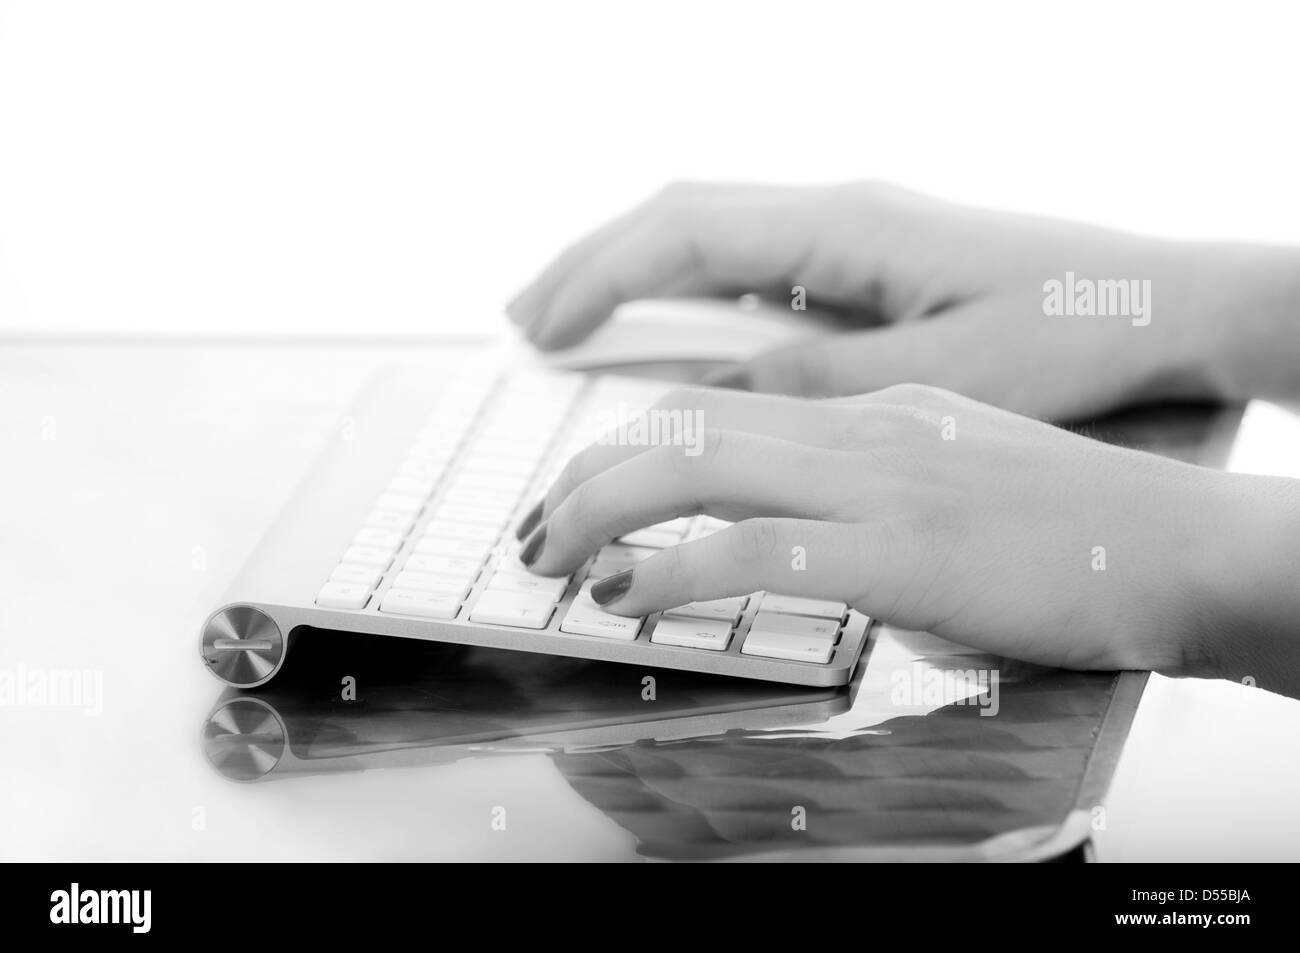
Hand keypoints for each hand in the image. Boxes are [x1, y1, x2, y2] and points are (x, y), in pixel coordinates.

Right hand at [508, 182, 1299, 418]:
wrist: (1157, 301)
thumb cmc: (1064, 330)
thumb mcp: (930, 376)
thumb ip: (814, 382)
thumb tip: (715, 396)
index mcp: (844, 227)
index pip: (686, 232)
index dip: (600, 277)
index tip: (541, 328)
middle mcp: (836, 213)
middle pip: (679, 217)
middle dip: (592, 265)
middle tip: (523, 321)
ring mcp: (847, 233)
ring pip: (708, 236)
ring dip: (631, 276)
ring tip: (568, 323)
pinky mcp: (863, 262)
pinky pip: (748, 265)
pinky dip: (688, 294)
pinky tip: (666, 330)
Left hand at [516, 384, 1299, 682]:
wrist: (1177, 546)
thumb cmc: (1067, 530)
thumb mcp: (947, 479)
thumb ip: (862, 492)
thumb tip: (787, 534)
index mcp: (867, 411)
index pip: (712, 405)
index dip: (623, 447)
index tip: (576, 491)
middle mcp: (859, 429)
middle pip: (682, 422)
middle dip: (587, 474)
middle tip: (535, 528)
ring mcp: (878, 484)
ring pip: (699, 466)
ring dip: (603, 510)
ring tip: (552, 557)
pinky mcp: (902, 552)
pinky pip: (759, 548)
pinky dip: (674, 568)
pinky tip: (628, 596)